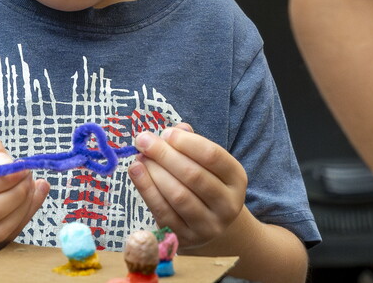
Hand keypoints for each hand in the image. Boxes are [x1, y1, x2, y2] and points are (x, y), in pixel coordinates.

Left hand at [128, 123, 246, 247]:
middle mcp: (228, 204)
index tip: (165, 133)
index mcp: (236, 179)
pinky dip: (147, 190)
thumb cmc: (204, 183)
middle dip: (164, 154)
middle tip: (143, 140)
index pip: (213, 156)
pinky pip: (163, 212)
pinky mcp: (187, 239)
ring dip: (154, 173)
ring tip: (139, 157)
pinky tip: (136, 173)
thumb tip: (169, 133)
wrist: (210, 223)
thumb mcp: (205, 163)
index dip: (186, 142)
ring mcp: (209, 225)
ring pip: (178, 196)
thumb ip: (189, 144)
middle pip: (193, 175)